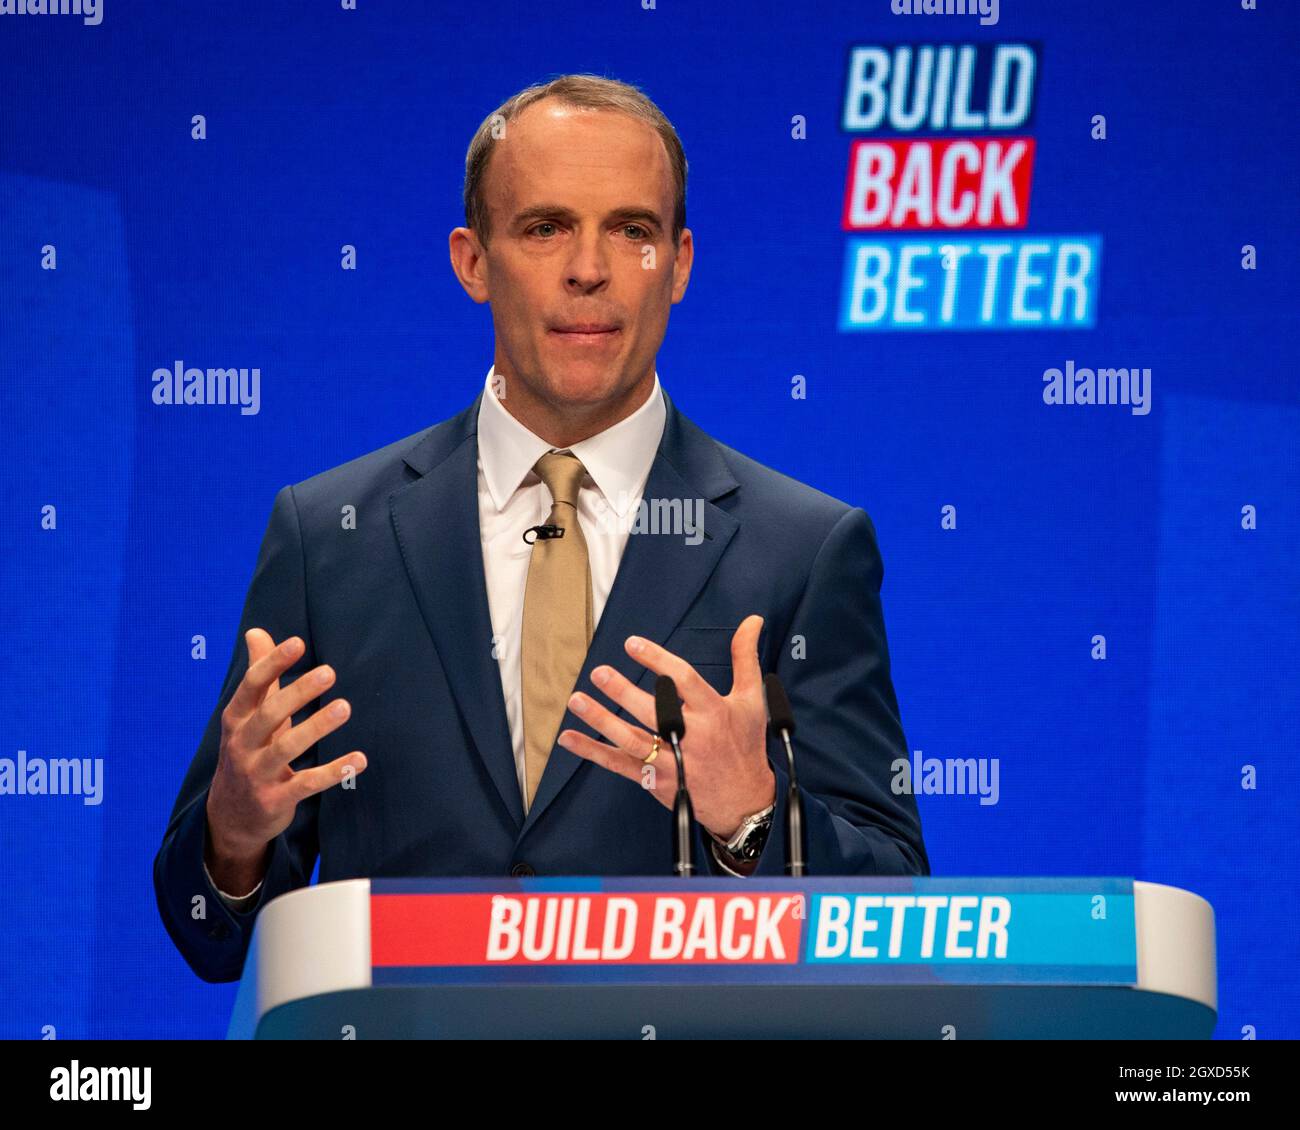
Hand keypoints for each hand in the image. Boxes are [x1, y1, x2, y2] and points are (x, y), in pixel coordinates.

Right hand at [205, 629, 365, 886]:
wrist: (230, 816)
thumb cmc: (247, 751)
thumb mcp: (248, 715)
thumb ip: (258, 674)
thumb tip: (257, 631)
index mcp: (236, 719)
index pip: (252, 686)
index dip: (273, 663)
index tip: (298, 643)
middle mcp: (242, 744)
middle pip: (269, 714)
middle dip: (298, 692)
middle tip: (330, 672)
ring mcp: (257, 774)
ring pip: (286, 748)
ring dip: (316, 727)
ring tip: (345, 707)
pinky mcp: (275, 799)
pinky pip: (306, 784)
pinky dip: (333, 772)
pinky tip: (360, 759)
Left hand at [557, 614, 775, 838]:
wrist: (744, 801)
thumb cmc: (745, 744)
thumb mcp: (752, 699)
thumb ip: (745, 658)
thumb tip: (752, 620)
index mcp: (714, 712)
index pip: (684, 681)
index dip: (658, 660)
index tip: (632, 643)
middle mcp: (692, 737)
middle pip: (653, 712)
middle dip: (624, 693)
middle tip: (599, 673)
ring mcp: (673, 762)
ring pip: (633, 740)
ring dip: (602, 721)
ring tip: (577, 700)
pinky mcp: (657, 781)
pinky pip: (620, 765)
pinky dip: (593, 752)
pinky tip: (569, 738)